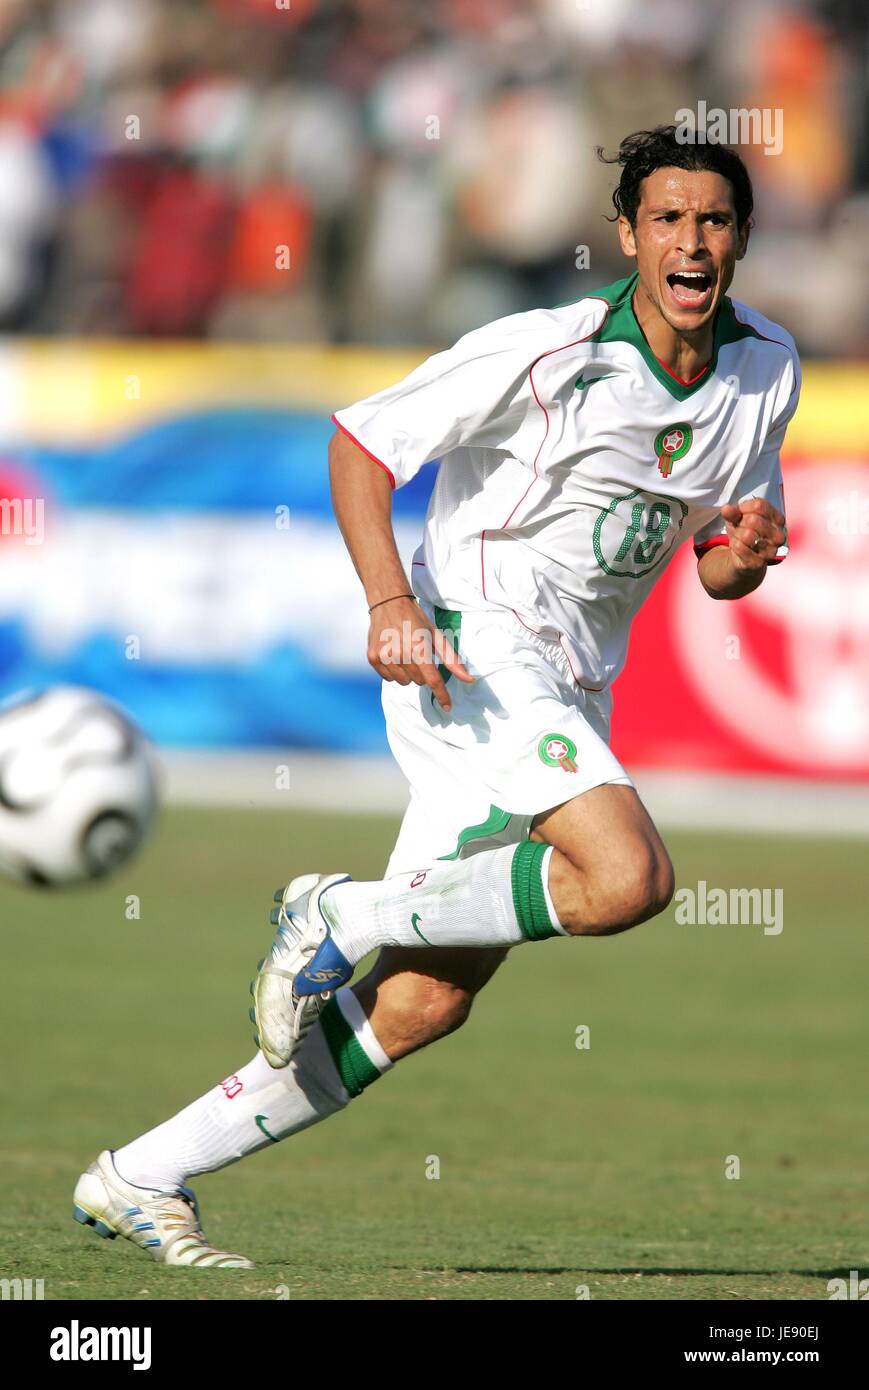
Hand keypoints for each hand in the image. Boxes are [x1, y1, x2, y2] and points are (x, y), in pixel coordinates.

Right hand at [367, 596, 473, 711]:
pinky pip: (388, 678)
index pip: (433, 680)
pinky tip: (393, 653)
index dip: (442, 695)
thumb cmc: (416, 620)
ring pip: (403, 682)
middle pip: (418, 682)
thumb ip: (452, 660)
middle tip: (418, 655)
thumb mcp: (436, 636)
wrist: (388, 603)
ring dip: (407, 673)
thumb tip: (469, 679)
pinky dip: (393, 671)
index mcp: (419, 648)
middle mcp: (400, 653)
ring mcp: (384, 656)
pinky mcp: (373, 658)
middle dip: (422, 673)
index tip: (448, 707)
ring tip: (404, 653)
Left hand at [719, 497, 785, 571]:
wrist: (743, 559)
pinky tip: (737, 548)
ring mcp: (771, 551)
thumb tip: (726, 509)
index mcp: (777, 519)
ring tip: (739, 539)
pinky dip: (734, 546)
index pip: (759, 505)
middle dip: (740, 524)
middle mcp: (778, 535)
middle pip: (753, 520)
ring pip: (747, 535)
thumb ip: (732, 512)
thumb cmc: (744, 533)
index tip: (740, 514)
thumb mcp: (737, 519)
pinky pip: (740, 548)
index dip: (744, 508)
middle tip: (740, 529)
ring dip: (736, 536)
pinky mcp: (759, 563)